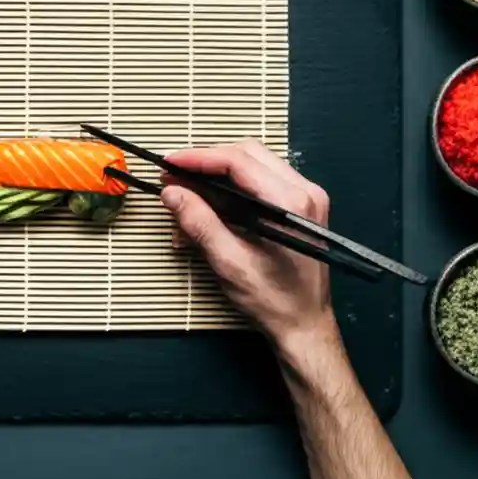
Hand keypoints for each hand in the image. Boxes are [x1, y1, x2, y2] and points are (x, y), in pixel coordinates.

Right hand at [160, 139, 332, 346]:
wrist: (305, 325)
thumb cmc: (274, 301)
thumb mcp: (229, 263)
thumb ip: (199, 222)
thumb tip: (172, 193)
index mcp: (290, 203)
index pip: (238, 161)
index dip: (198, 158)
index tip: (170, 163)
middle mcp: (305, 192)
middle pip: (248, 154)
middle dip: (207, 161)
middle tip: (175, 175)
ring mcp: (307, 197)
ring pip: (255, 163)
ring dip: (219, 172)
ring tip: (189, 190)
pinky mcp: (302, 206)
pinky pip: (264, 180)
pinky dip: (234, 186)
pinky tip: (212, 203)